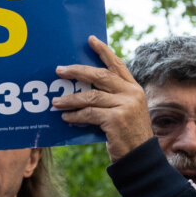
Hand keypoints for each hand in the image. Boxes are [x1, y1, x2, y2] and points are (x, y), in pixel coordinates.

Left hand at [53, 36, 152, 159]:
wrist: (139, 157)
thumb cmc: (128, 134)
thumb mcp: (124, 111)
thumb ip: (111, 97)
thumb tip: (82, 88)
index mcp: (134, 89)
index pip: (117, 65)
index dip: (104, 51)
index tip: (90, 39)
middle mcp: (132, 94)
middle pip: (100, 75)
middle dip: (77, 71)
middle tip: (59, 70)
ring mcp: (125, 106)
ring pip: (90, 96)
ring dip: (70, 99)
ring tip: (55, 102)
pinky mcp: (117, 119)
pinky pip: (89, 113)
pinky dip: (75, 115)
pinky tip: (65, 117)